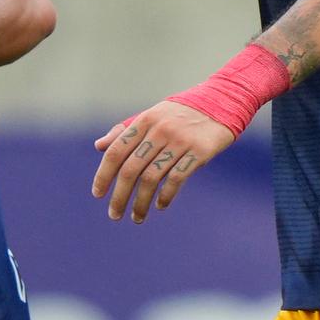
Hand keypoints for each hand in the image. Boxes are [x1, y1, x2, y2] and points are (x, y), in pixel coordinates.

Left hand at [92, 98, 234, 219]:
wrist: (221, 101)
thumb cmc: (181, 113)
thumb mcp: (152, 115)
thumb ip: (126, 130)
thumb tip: (99, 146)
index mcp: (145, 120)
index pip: (116, 151)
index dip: (104, 174)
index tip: (98, 194)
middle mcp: (160, 130)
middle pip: (131, 169)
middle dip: (120, 196)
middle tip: (114, 215)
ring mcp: (180, 141)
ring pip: (152, 178)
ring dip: (141, 203)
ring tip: (137, 217)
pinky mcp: (199, 151)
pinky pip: (176, 179)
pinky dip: (165, 196)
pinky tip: (160, 205)